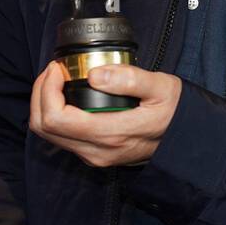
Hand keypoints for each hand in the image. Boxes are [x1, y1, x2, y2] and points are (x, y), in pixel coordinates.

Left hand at [29, 60, 181, 167]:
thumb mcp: (162, 88)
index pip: (56, 119)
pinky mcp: (94, 154)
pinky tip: (67, 95)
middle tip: (54, 70)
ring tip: (58, 79)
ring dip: (44, 104)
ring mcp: (94, 156)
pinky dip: (54, 113)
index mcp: (111, 134)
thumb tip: (96, 74)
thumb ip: (130, 79)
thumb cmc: (175, 114)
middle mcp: (97, 151)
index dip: (47, 90)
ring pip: (48, 134)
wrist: (185, 141)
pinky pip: (60, 137)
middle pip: (44, 128)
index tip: (58, 69)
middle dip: (40, 94)